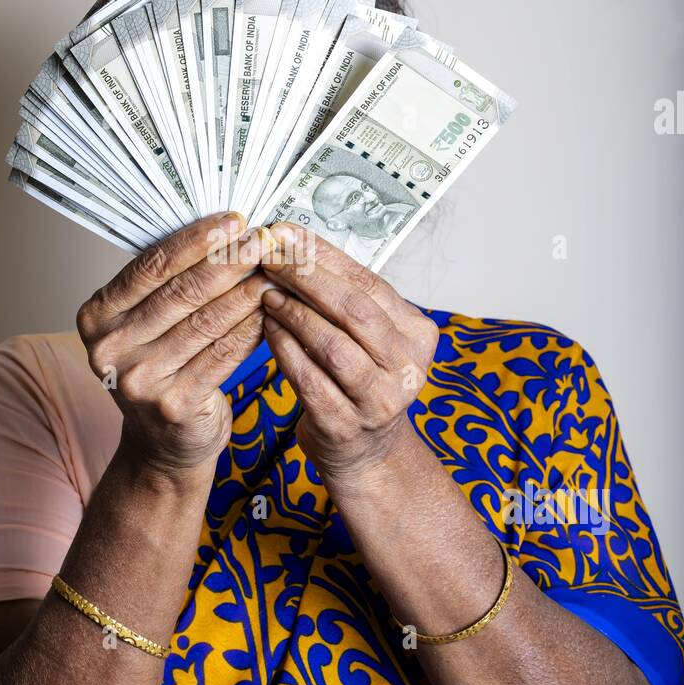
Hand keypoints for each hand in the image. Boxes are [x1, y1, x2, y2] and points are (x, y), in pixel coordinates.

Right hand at [76, 214, 270, 476]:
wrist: (161, 441)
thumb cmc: (160, 367)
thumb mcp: (146, 321)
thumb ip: (169, 282)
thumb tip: (224, 232)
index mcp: (97, 315)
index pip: (151, 267)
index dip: (196, 241)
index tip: (233, 221)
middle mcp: (109, 348)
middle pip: (180, 292)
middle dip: (228, 261)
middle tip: (263, 240)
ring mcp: (138, 379)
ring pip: (205, 322)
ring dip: (246, 293)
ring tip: (274, 271)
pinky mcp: (171, 404)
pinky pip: (221, 355)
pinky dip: (250, 330)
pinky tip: (270, 311)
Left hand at [259, 225, 438, 483]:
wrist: (366, 451)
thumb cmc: (358, 380)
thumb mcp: (369, 337)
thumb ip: (344, 296)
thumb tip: (293, 241)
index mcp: (418, 333)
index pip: (368, 282)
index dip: (323, 255)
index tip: (286, 233)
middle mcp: (407, 366)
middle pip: (353, 310)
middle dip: (305, 277)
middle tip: (269, 256)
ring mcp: (379, 400)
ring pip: (331, 344)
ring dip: (293, 313)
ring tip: (265, 293)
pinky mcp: (346, 426)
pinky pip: (309, 379)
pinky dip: (284, 350)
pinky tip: (267, 329)